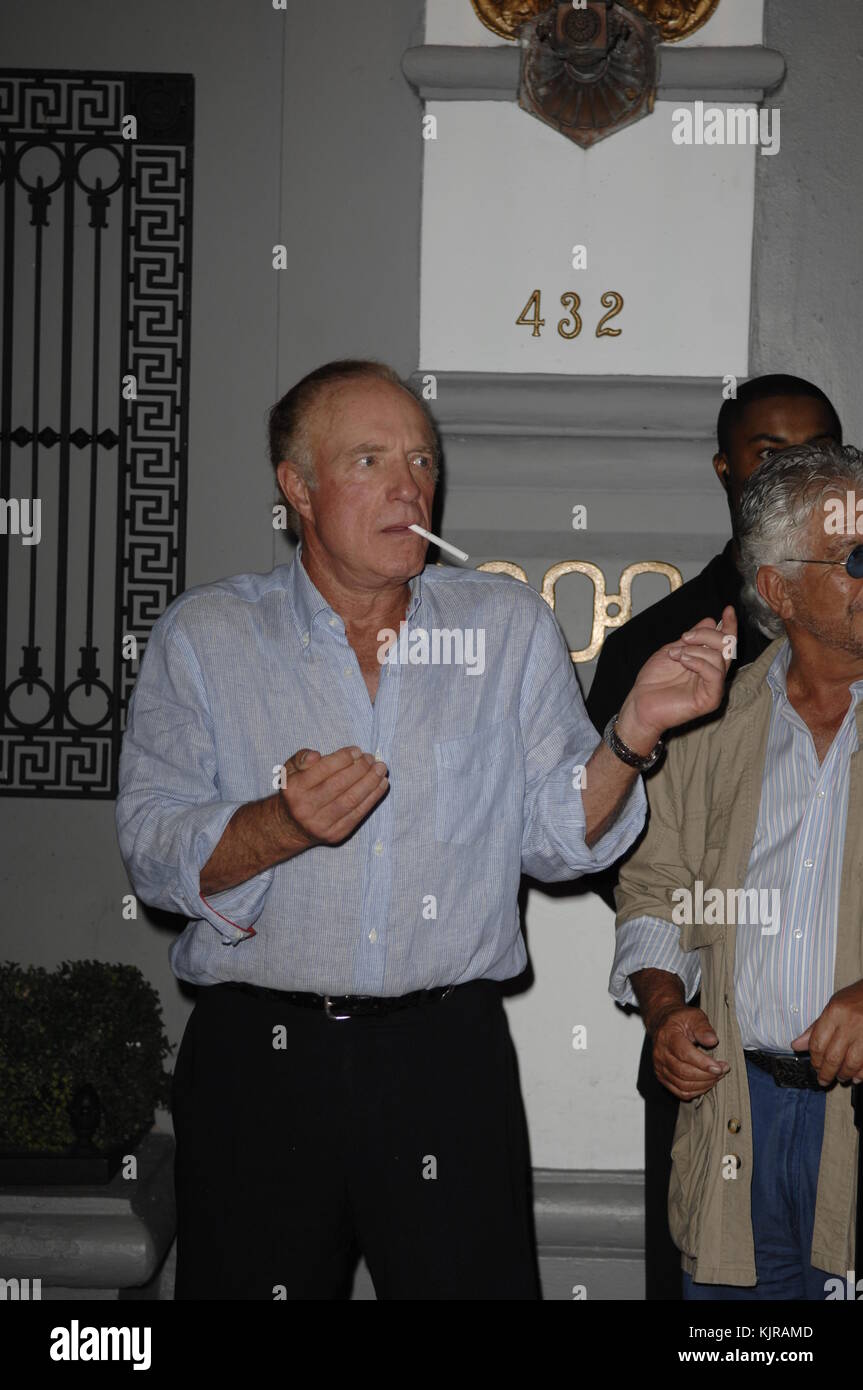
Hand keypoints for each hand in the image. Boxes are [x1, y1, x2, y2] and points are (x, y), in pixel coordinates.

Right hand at [276, 745, 387, 847]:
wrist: (292, 827)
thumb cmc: (296, 792)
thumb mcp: (289, 771)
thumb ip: (300, 758)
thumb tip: (316, 755)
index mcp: (293, 788)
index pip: (323, 769)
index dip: (344, 758)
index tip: (357, 751)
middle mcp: (305, 807)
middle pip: (339, 784)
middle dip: (360, 769)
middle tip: (371, 758)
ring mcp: (321, 823)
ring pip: (351, 800)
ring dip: (370, 782)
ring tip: (381, 769)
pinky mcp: (335, 834)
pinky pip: (358, 814)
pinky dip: (372, 798)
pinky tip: (381, 785)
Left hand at [616, 607, 737, 754]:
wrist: (640, 702)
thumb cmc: (654, 680)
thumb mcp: (672, 650)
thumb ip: (693, 638)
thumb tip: (711, 621)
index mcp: (706, 662)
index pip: (725, 642)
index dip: (729, 625)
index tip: (728, 610)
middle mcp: (713, 674)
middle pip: (727, 646)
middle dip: (706, 634)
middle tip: (684, 636)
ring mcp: (714, 687)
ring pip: (719, 657)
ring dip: (695, 650)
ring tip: (676, 654)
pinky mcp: (711, 699)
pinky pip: (714, 674)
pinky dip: (698, 662)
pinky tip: (683, 660)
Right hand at [651, 1004, 729, 1100]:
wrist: (663, 1023)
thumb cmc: (680, 1020)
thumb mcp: (694, 1016)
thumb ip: (703, 1027)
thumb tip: (712, 1040)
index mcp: (667, 1036)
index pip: (684, 1054)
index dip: (703, 1063)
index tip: (720, 1067)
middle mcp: (660, 1054)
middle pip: (684, 1072)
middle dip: (707, 1075)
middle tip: (722, 1070)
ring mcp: (660, 1067)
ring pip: (683, 1085)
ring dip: (703, 1084)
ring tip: (716, 1076)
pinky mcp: (662, 1077)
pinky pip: (680, 1092)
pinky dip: (696, 1091)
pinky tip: (706, 1083)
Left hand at [791, 979, 862, 1084]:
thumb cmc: (855, 998)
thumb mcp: (833, 1006)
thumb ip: (815, 1027)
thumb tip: (797, 1045)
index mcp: (835, 1013)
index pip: (818, 1043)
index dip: (814, 1059)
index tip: (814, 1066)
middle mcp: (850, 1024)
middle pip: (833, 1057)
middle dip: (826, 1072)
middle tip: (823, 1078)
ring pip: (850, 1064)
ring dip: (843, 1074)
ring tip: (840, 1077)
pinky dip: (860, 1074)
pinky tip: (856, 1077)